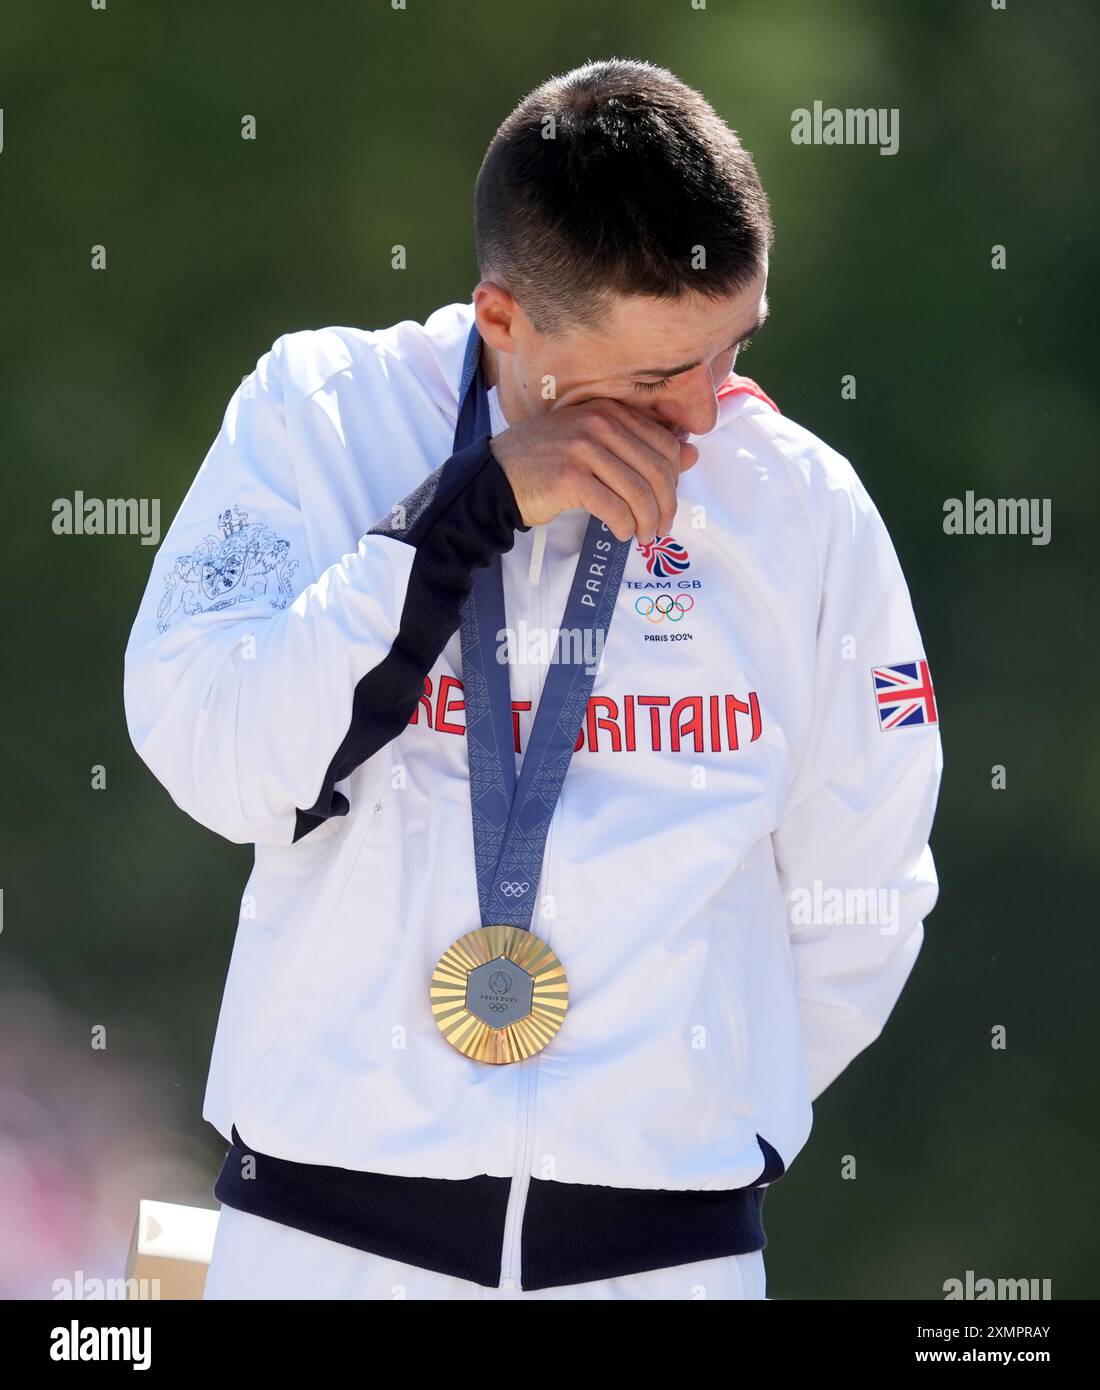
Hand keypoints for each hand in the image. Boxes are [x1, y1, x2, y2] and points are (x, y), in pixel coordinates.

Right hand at [488, 398, 698, 542]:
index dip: (675, 478)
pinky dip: (624, 526)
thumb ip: (639, 446)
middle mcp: (598, 422)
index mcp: (608, 410)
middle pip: (656, 469)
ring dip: (647, 521)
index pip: (664, 443)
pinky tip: (621, 533)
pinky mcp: (570, 477)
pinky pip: (614, 507)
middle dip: (666, 505)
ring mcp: (583, 447)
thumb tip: (691, 454)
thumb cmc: (545, 463)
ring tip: (643, 536)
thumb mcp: (594, 445)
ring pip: (638, 491)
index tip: (666, 502)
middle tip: (660, 528)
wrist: (495, 477)